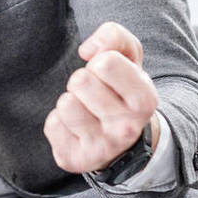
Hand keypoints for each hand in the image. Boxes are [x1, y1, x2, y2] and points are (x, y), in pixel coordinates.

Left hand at [43, 22, 159, 173]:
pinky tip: (76, 129)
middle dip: (83, 81)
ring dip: (70, 102)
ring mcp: (102, 147)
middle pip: (81, 80)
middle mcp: (127, 128)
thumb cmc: (120, 91)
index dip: (100, 62)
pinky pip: (53, 125)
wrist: (123, 143)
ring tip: (86, 111)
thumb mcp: (128, 59)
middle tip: (94, 94)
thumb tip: (87, 49)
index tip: (107, 75)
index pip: (106, 62)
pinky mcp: (76, 160)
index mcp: (144, 99)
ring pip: (65, 104)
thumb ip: (114, 37)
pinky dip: (59, 122)